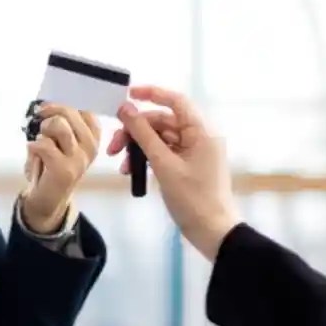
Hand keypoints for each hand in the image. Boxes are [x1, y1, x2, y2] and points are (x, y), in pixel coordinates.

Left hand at [22, 103, 101, 233]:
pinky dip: (33, 145)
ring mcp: (79, 158)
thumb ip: (60, 122)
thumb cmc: (52, 164)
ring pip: (59, 125)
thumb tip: (48, 101)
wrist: (48, 198)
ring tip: (41, 139)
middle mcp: (90, 146)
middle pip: (70, 111)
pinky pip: (44, 144)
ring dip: (43, 128)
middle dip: (50, 111)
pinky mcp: (64, 169)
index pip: (84, 107)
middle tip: (40, 118)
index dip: (64, 102)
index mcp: (93, 136)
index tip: (50, 107)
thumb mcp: (60, 141)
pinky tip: (33, 151)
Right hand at [108, 85, 240, 260]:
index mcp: (201, 131)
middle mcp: (199, 137)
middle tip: (112, 147)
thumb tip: (126, 109)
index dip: (152, 94)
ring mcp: (193, 152)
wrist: (212, 232)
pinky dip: (146, 158)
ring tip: (121, 165)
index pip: (176, 101)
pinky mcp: (187, 165)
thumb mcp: (164, 165)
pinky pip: (163, 152)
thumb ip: (143, 135)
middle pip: (162, 121)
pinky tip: (131, 172)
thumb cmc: (192, 198)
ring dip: (137, 147)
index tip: (127, 96)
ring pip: (159, 138)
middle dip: (135, 131)